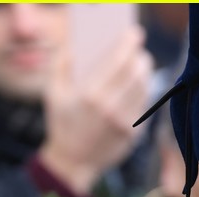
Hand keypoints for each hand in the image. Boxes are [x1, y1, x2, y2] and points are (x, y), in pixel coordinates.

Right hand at [38, 27, 152, 196]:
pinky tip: (137, 88)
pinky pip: (145, 106)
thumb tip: (74, 45)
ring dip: (145, 73)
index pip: (119, 60)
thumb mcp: (52, 94)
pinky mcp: (133, 134)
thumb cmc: (61, 124)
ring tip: (141, 66)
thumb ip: (60, 64)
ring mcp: (124, 122)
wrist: (72, 163)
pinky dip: (143, 92)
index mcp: (90, 95)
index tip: (134, 33)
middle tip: (139, 51)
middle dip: (141, 56)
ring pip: (145, 87)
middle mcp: (110, 108)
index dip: (130, 42)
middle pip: (137, 71)